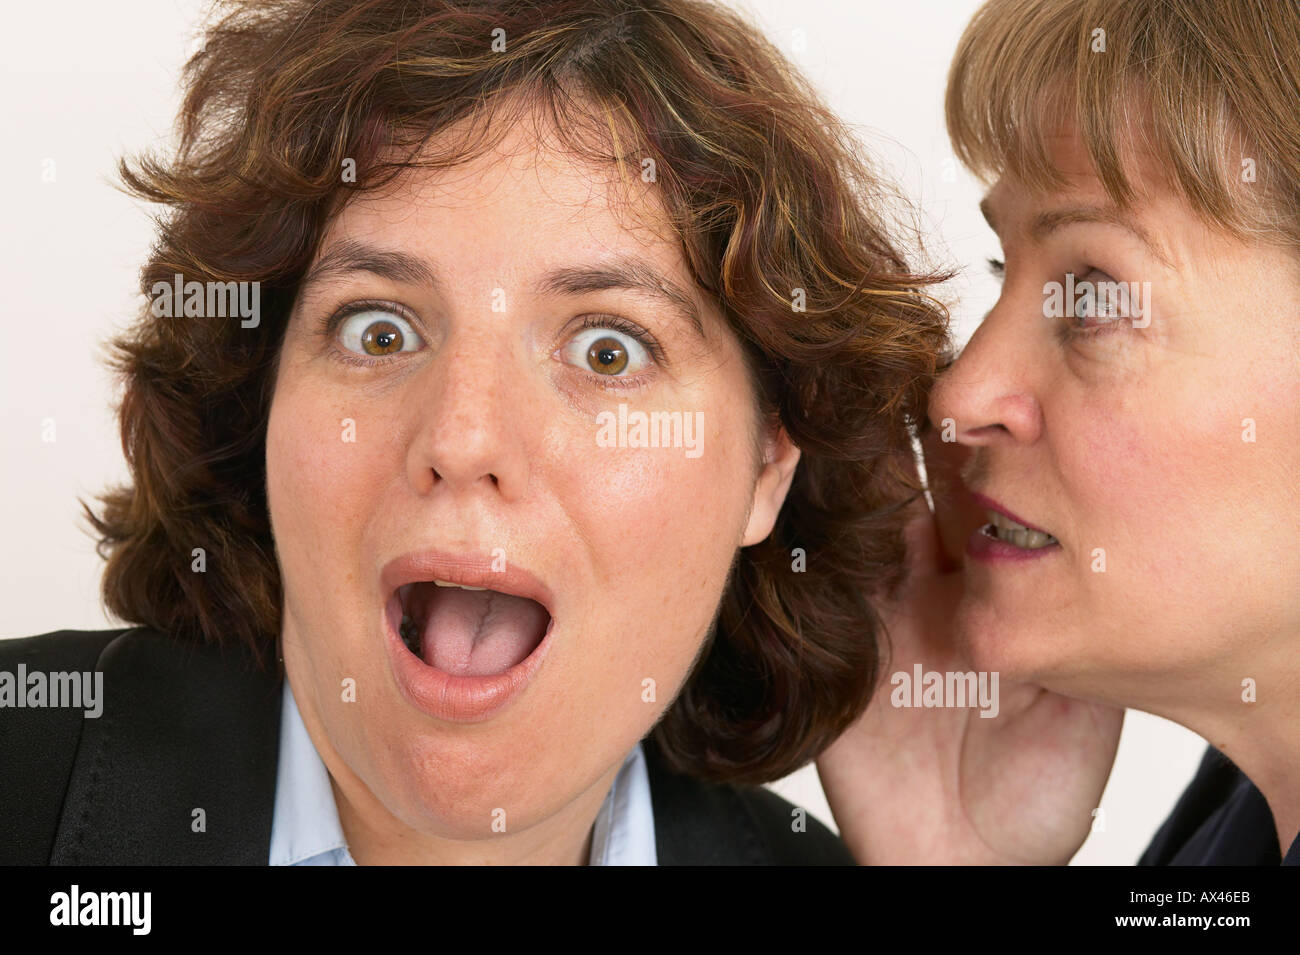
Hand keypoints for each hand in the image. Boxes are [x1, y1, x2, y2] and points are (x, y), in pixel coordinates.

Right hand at [816, 431, 1123, 864]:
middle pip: (900, 494)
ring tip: (837, 429)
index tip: (966, 394)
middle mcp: (922, 591)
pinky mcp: (828, 649)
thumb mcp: (1081, 701)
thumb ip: (1072, 626)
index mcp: (986, 592)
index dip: (968, 446)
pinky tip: (800, 502)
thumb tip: (1095, 544)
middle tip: (883, 391)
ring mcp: (871, 616)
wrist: (962, 861)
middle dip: (894, 442)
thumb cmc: (1034, 793)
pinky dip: (804, 546)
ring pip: (848, 526)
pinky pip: (808, 588)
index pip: (970, 498)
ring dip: (842, 481)